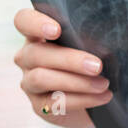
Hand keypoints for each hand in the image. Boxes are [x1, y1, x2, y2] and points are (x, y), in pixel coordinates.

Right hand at [12, 8, 112, 127]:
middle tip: (97, 66)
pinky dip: (82, 99)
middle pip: (36, 53)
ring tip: (103, 84)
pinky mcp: (39, 106)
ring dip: (76, 82)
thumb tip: (104, 40)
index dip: (35, 23)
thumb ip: (89, 39)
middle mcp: (28, 57)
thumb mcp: (93, 46)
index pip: (23, 21)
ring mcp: (30, 82)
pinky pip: (54, 103)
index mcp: (38, 35)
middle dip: (69, 60)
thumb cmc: (93, 62)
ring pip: (41, 78)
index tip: (56, 30)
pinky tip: (102, 96)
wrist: (96, 98)